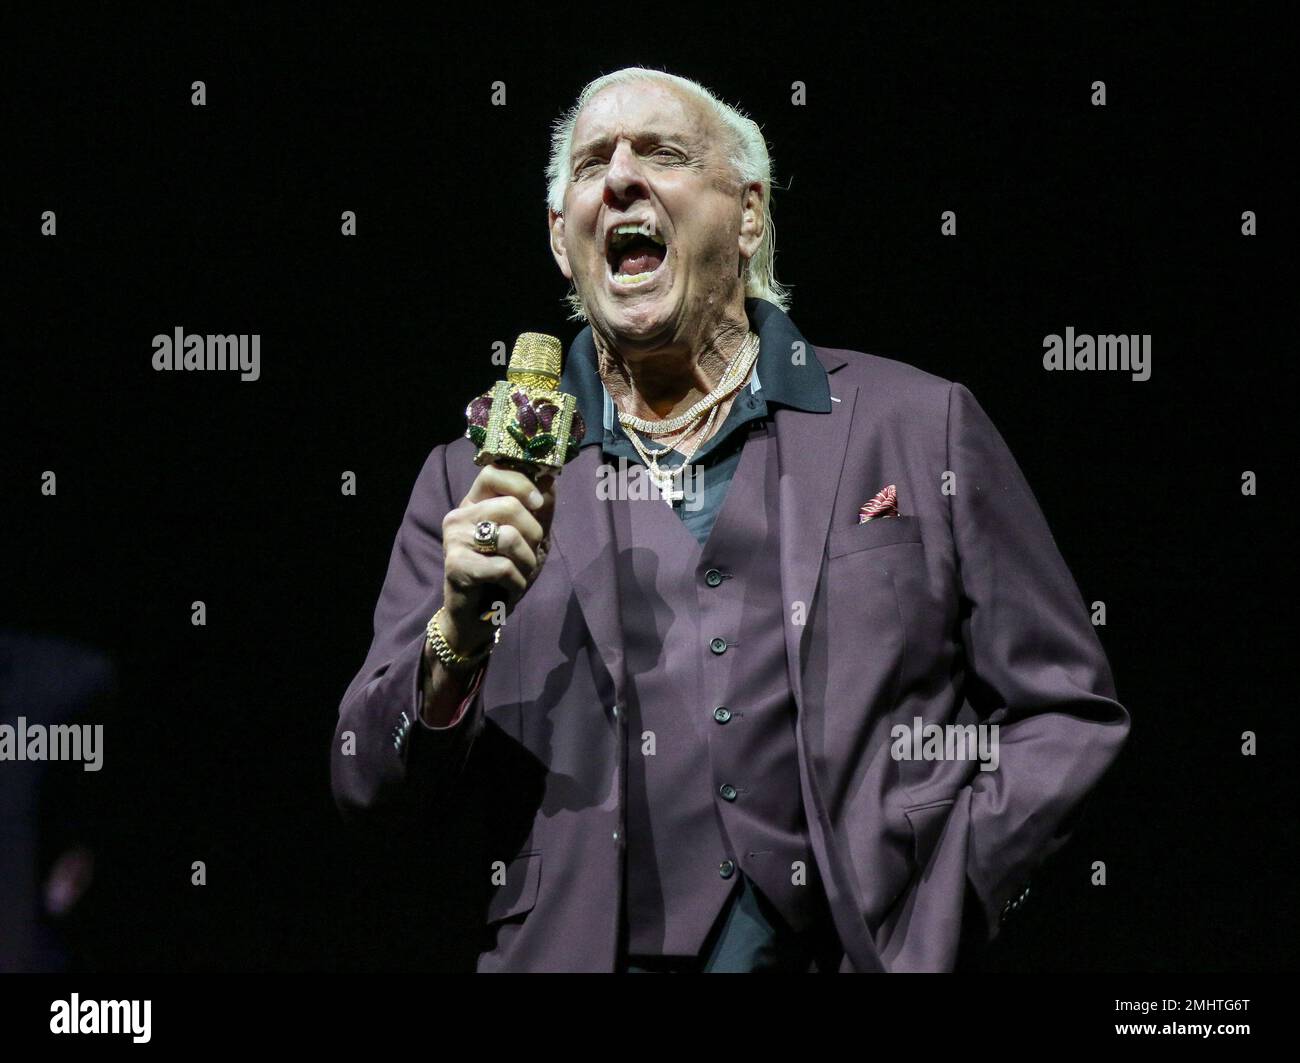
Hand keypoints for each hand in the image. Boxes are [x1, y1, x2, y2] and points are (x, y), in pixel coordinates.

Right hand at [439, 462, 559, 654]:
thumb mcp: (530, 538)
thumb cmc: (504, 575)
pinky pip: (503, 567)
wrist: (479, 617)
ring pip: (509, 536)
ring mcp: (454, 539)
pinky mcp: (456, 565)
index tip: (538, 503)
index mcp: (475, 504)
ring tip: (519, 574)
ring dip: (527, 561)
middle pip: (509, 506)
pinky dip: (516, 582)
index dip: (521, 483)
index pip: (493, 472)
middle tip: (529, 555)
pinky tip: (508, 589)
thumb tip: (551, 478)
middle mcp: (459, 516)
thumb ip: (540, 509)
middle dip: (533, 534)